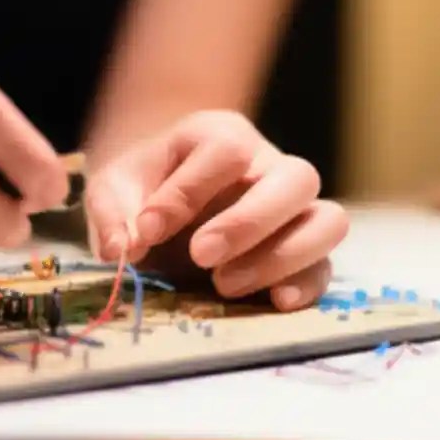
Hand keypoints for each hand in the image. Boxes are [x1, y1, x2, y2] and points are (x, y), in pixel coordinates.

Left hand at [85, 111, 347, 310]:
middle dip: (249, 223)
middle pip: (296, 178)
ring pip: (328, 221)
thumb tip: (123, 251)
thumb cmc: (142, 192)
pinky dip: (305, 286)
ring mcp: (295, 211)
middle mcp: (269, 167)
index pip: (227, 152)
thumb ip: (112, 215)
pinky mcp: (303, 253)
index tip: (148, 230)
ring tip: (224, 285)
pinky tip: (273, 303)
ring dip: (282, 257)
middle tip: (200, 256)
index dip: (189, 193)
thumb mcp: (112, 193)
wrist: (158, 210)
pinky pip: (325, 267)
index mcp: (222, 137)